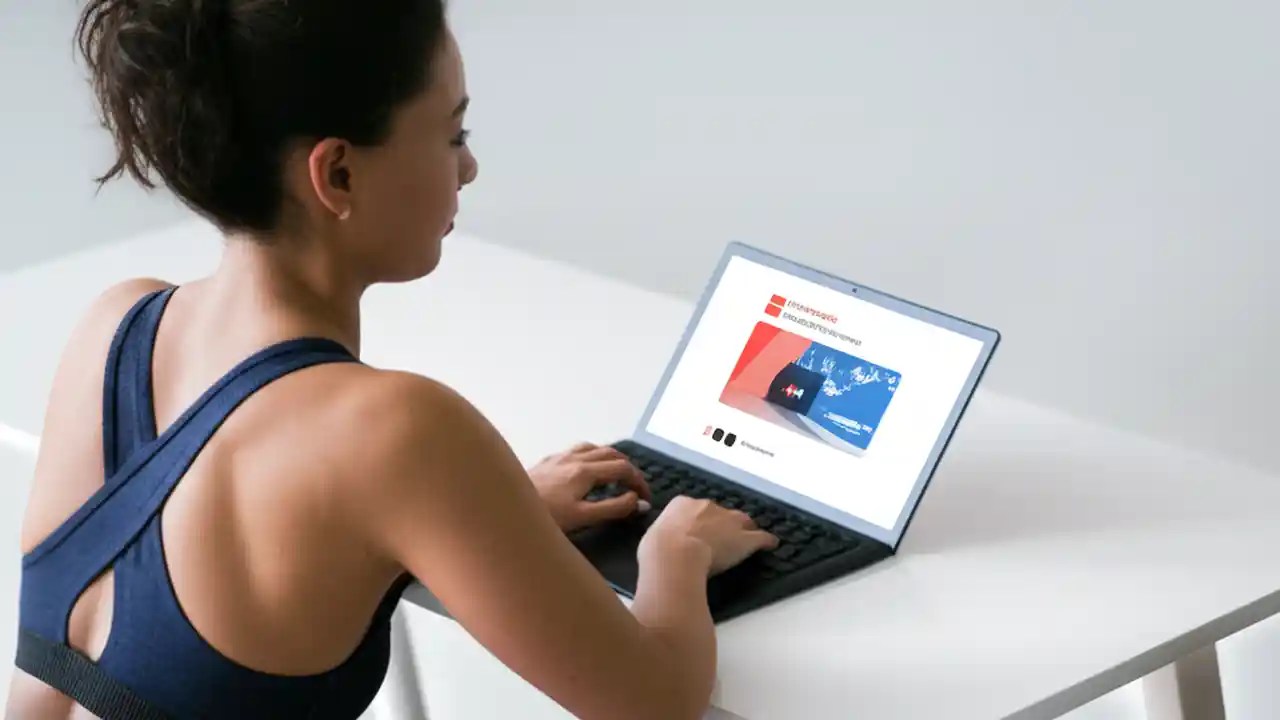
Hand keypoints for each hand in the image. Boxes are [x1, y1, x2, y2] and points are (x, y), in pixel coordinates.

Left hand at [528, 442, 651, 532]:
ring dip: (609, 458)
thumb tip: (638, 501)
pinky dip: (590, 456)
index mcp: (586, 471)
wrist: (504, 510)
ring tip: (615, 474)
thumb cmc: (546, 517)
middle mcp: (574, 458)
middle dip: (628, 468)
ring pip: (593, 448)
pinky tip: (584, 469)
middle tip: (634, 487)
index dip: (639, 481)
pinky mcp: (546, 462)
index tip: (646, 498)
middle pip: (611, 453)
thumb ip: (614, 508)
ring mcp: (559, 457)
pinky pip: (575, 451)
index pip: (623, 468)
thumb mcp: (583, 517)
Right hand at [639, 496, 778, 576]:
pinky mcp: (744, 540)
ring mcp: (728, 522)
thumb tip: (660, 543)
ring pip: (741, 521)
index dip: (697, 520)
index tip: (696, 530)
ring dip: (744, 528)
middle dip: (722, 522)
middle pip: (720, 512)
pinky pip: (759, 537)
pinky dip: (766, 540)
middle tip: (721, 535)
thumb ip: (662, 536)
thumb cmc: (657, 548)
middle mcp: (707, 507)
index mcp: (682, 504)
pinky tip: (771, 544)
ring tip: (748, 535)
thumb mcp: (653, 537)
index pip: (693, 509)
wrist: (675, 554)